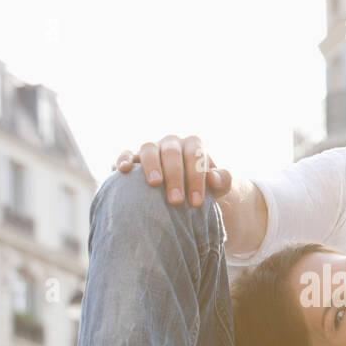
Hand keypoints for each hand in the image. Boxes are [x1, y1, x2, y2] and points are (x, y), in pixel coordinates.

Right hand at [115, 135, 231, 205]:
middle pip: (172, 152)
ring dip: (151, 165)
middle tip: (176, 201)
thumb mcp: (219, 185)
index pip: (195, 155)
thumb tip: (213, 179)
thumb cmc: (202, 187)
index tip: (196, 202)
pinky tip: (123, 170)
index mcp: (193, 145)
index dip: (196, 178)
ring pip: (149, 149)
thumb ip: (222, 180)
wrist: (185, 188)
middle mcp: (172, 143)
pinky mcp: (134, 157)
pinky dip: (124, 158)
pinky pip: (126, 153)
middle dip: (175, 176)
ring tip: (154, 184)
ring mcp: (152, 148)